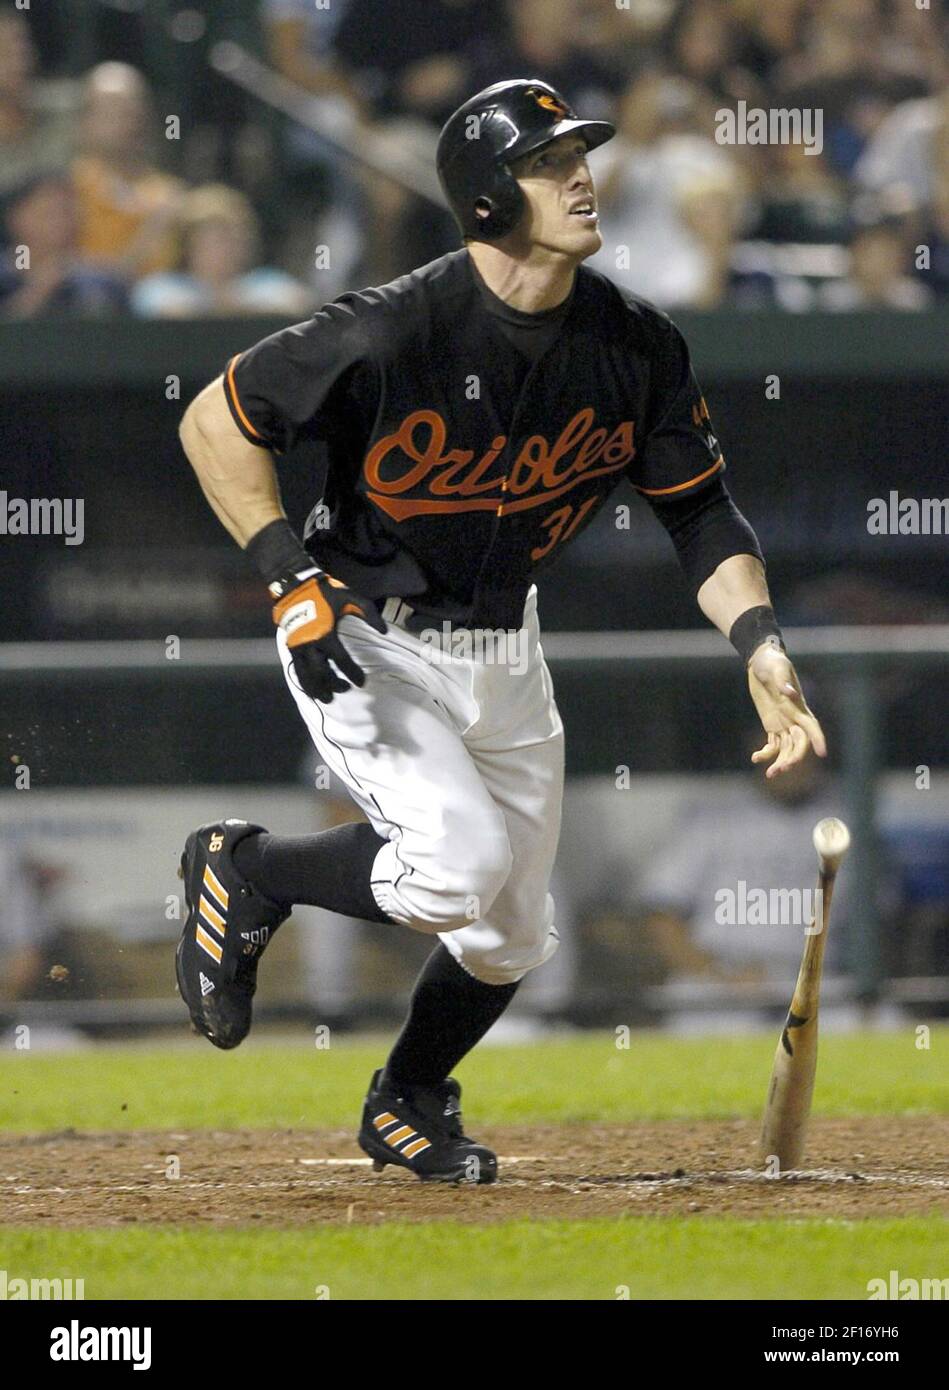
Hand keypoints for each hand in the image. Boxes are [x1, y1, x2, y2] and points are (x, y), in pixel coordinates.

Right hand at [272, 570, 385, 703]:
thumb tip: (384, 631)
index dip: (353, 673)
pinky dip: (305, 684)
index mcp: (325, 634)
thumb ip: (368, 613)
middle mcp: (310, 645)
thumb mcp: (350, 597)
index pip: (342, 661)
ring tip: (328, 698)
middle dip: (335, 685)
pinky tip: (312, 691)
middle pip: (322, 674)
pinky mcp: (290, 648)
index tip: (362, 682)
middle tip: (345, 689)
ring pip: (307, 677)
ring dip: (318, 690)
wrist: (294, 586)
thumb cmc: (324, 592)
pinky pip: (297, 671)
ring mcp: (298, 648)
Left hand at [747, 643, 826, 777]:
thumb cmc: (772, 662)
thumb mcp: (777, 667)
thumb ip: (783, 680)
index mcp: (798, 707)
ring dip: (781, 762)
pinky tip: (755, 758)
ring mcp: (784, 723)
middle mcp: (794, 718)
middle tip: (781, 769)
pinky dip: (766, 753)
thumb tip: (789, 693)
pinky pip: (772, 744)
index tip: (822, 753)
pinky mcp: (772, 725)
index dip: (817, 739)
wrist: (761, 661)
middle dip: (793, 758)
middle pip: (799, 743)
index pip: (811, 726)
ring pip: (787, 748)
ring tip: (770, 774)